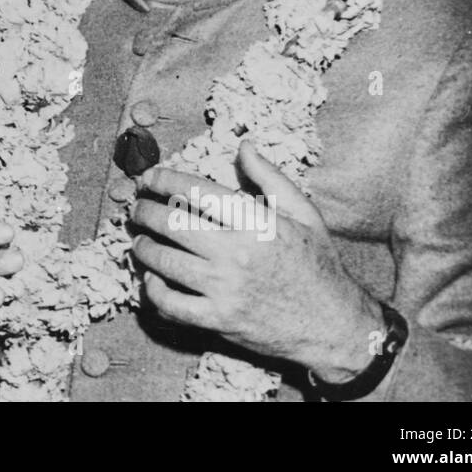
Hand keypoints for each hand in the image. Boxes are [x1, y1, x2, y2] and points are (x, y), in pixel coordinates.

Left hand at [130, 140, 382, 381]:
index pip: (195, 190)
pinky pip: (171, 304)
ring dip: (142, 247)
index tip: (148, 177)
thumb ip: (270, 177)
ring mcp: (225, 289)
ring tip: (139, 239)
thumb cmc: (317, 264)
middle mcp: (236, 254)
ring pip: (164, 262)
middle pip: (170, 223)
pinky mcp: (219, 321)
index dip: (163, 179)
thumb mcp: (303, 213)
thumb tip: (244, 145)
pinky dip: (153, 290)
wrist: (335, 325)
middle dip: (144, 210)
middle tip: (136, 207)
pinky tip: (152, 277)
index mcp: (255, 222)